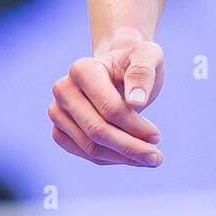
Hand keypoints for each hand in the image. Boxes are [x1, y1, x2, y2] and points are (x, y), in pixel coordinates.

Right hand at [49, 30, 164, 165]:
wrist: (119, 67)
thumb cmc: (135, 60)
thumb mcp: (148, 56)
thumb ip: (143, 73)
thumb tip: (136, 102)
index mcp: (82, 70)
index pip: (109, 108)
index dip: (134, 126)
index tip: (157, 136)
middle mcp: (64, 90)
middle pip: (97, 131)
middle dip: (129, 147)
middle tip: (157, 158)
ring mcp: (58, 112)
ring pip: (90, 147)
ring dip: (122, 157)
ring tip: (149, 159)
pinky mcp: (59, 130)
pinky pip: (84, 153)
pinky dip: (110, 158)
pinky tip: (131, 156)